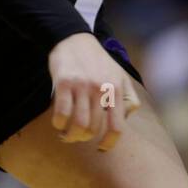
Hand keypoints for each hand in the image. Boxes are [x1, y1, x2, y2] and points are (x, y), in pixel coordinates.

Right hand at [48, 32, 140, 151]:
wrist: (74, 39)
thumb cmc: (98, 61)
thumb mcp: (120, 75)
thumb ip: (128, 97)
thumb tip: (125, 119)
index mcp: (117, 89)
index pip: (116, 126)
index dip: (109, 143)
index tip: (102, 148)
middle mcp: (101, 89)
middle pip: (93, 128)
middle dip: (84, 138)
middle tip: (78, 137)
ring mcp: (82, 86)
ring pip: (78, 124)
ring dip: (70, 135)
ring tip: (67, 134)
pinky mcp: (64, 83)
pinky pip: (61, 113)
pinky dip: (58, 123)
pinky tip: (58, 122)